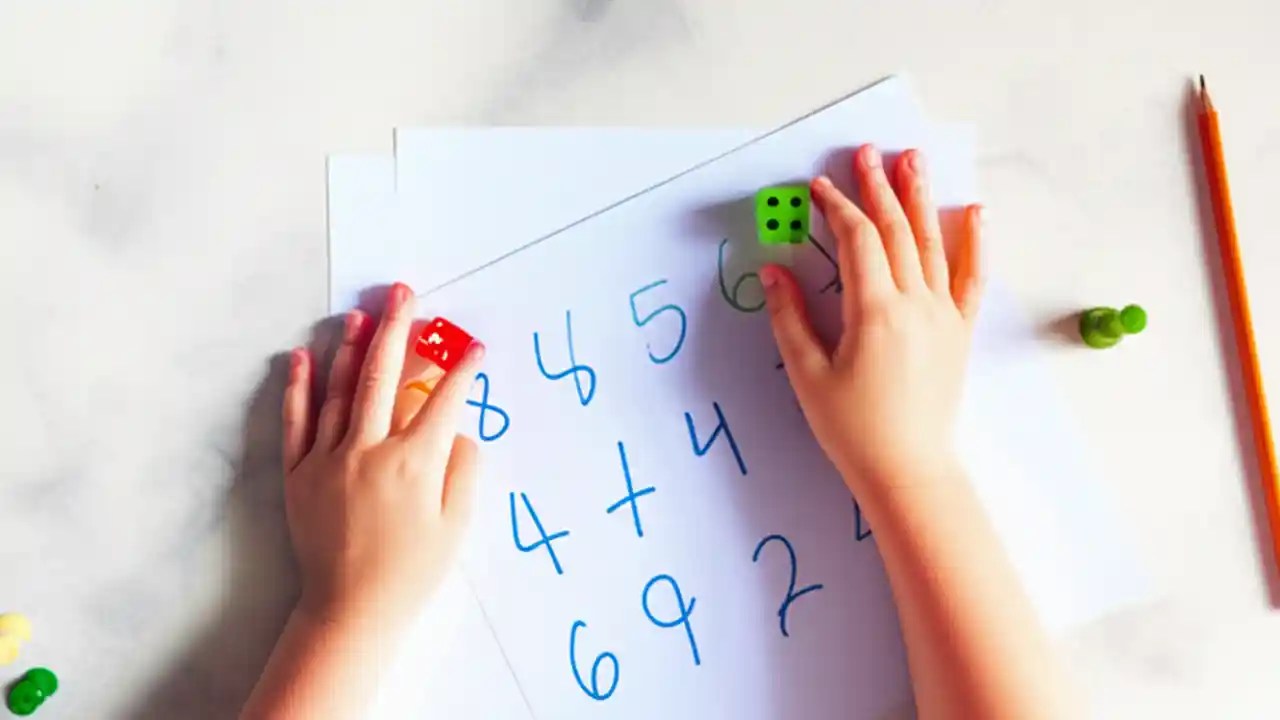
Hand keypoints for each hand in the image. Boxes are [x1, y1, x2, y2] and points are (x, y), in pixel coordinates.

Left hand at [281, 283, 483, 626]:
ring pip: (341, 390)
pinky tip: (303, 356)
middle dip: (398, 328)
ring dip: (352, 346)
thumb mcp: (456, 526)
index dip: (461, 369)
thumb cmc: (411, 573)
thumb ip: (463, 471)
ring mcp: (329, 459)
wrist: (350, 610)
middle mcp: (369, 450)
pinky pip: (297, 422)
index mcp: (413, 462)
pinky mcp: (299, 474)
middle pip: (384, 375)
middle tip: (404, 292)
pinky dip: (300, 387)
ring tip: (362, 312)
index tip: (473, 347)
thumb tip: (458, 431)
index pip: (442, 399)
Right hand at [762, 146, 981, 496]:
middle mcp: (915, 305)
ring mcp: (943, 316)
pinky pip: (971, 277)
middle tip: (866, 153)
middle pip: (896, 231)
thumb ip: (790, 318)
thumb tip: (774, 271)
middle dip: (878, 188)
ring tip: (911, 160)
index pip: (857, 240)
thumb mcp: (808, 374)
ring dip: (920, 199)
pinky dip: (974, 242)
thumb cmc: (853, 429)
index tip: (818, 188)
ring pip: (932, 243)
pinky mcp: (959, 332)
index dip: (837, 208)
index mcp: (875, 312)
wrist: (908, 469)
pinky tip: (974, 212)